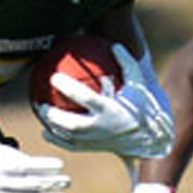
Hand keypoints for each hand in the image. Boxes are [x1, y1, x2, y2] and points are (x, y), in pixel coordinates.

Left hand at [37, 43, 173, 157]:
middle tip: (42, 103)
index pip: (86, 98)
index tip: (54, 77)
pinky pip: (72, 146)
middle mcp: (103, 128)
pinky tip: (46, 132)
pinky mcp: (94, 148)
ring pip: (69, 138)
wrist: (152, 137)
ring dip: (52, 127)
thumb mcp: (139, 83)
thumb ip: (127, 63)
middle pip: (72, 124)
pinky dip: (57, 140)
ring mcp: (98, 141)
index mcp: (111, 110)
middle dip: (54, 115)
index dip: (69, 88)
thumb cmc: (143, 105)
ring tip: (40, 113)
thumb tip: (115, 44)